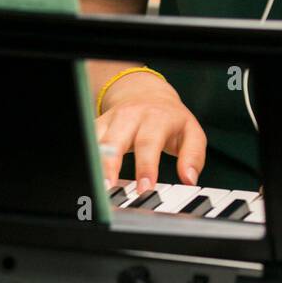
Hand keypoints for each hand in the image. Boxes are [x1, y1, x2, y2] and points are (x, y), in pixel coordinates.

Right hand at [96, 72, 206, 192]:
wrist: (147, 93)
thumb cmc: (170, 119)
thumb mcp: (191, 132)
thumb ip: (193, 156)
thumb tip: (189, 179)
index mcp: (156, 118)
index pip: (149, 143)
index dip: (146, 167)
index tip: (145, 188)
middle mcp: (131, 116)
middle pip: (116, 140)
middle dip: (111, 165)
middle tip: (110, 189)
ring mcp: (112, 120)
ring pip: (98, 141)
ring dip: (96, 164)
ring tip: (97, 187)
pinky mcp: (99, 125)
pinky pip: (88, 140)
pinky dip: (88, 158)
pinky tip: (90, 176)